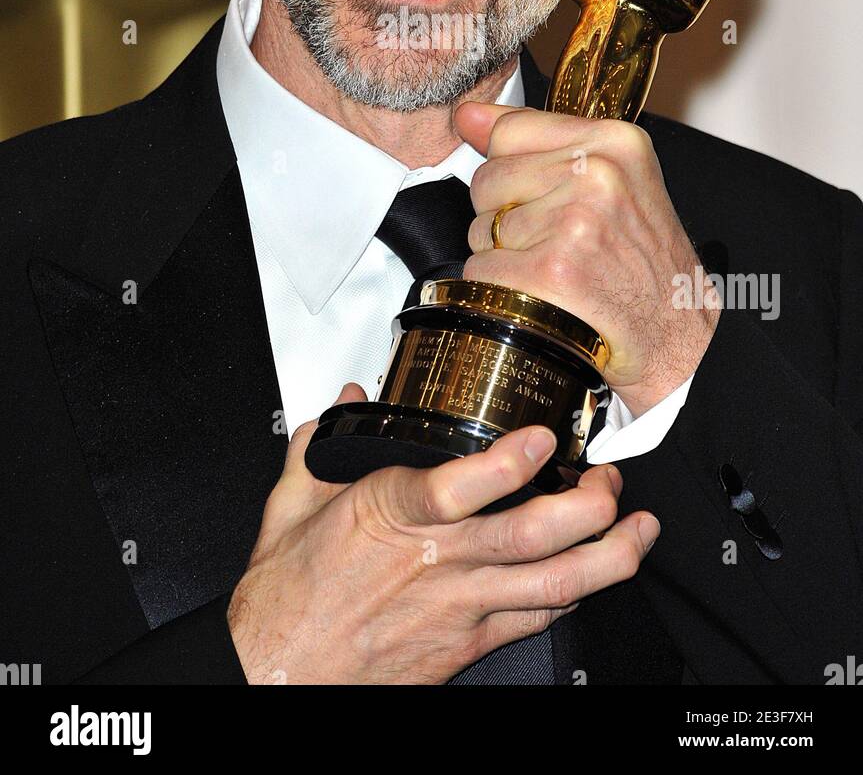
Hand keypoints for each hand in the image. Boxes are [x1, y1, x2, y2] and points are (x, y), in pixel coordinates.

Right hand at [228, 386, 659, 684]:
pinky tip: (592, 576)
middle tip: (608, 481)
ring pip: (551, 585)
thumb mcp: (293, 502)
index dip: (510, 464)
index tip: (542, 437)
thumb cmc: (287, 595)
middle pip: (529, 538)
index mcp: (390, 514)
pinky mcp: (467, 645)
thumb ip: (322, 442)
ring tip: (638, 530)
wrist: (275, 672)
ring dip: (606, 557)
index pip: (460, 489)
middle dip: (587, 508)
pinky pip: (535, 619)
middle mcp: (435, 563)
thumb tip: (344, 398)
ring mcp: (458, 608)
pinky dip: (571, 596)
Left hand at [454, 103, 721, 416]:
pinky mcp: (551, 272)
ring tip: (555, 269)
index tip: (535, 194)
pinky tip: (543, 296)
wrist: (679, 336)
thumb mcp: (614, 180)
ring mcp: (574, 223)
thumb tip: (468, 115)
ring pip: (481, 229)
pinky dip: (501, 290)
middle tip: (556, 242)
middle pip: (487, 180)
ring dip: (505, 256)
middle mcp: (597, 175)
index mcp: (614, 142)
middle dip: (506, 216)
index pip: (508, 130)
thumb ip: (537, 140)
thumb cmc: (644, 261)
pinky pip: (482, 271)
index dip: (510, 169)